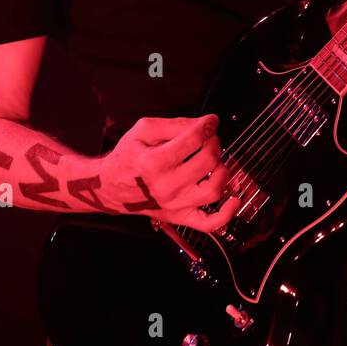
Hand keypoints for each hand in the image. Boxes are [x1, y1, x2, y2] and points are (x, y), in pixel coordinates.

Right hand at [100, 114, 239, 230]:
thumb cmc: (128, 157)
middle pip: (207, 162)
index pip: (193, 140)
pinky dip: (227, 213)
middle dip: (214, 144)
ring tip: (216, 163)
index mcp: (153, 162)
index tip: (210, 121)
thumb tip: (206, 123)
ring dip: (222, 171)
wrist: (112, 187)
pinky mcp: (180, 217)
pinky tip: (234, 198)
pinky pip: (210, 224)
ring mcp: (174, 205)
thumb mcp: (144, 131)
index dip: (207, 126)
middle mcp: (165, 186)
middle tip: (210, 139)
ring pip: (213, 191)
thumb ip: (175, 124)